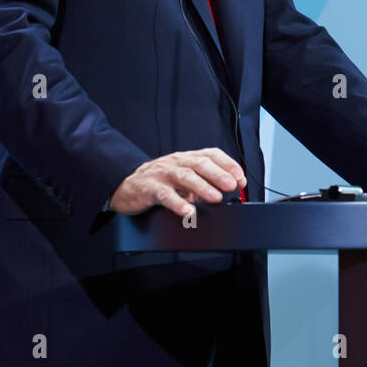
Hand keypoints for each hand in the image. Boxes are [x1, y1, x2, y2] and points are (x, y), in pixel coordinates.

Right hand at [110, 148, 245, 217]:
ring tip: (215, 198)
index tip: (240, 179)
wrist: (127, 185)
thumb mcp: (185, 178)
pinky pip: (164, 195)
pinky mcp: (149, 188)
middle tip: (231, 186)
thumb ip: (205, 181)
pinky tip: (187, 212)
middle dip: (218, 174)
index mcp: (188, 158)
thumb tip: (232, 187)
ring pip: (184, 176)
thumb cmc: (160, 182)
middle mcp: (177, 162)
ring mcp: (163, 174)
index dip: (228, 165)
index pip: (211, 155)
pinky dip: (177, 203)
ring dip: (202, 187)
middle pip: (200, 164)